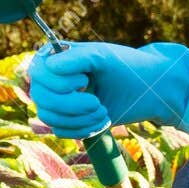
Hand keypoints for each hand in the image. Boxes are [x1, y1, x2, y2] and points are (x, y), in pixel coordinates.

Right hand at [25, 40, 188, 139]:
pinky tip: (101, 121)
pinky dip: (82, 129)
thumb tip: (49, 66)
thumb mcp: (103, 57)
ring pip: (48, 117)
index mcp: (58, 57)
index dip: (60, 83)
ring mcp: (60, 100)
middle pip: (41, 98)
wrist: (149, 91)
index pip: (39, 73)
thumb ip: (77, 58)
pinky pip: (60, 131)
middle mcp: (53, 78)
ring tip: (102, 111)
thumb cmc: (128, 68)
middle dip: (71, 105)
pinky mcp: (70, 120)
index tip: (85, 79)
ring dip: (79, 119)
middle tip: (98, 102)